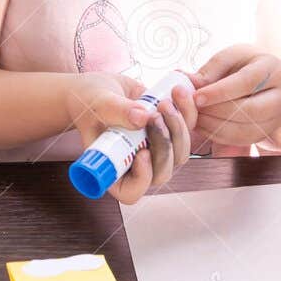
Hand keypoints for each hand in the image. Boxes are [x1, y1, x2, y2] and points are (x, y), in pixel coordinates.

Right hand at [70, 73, 197, 205]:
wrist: (102, 87)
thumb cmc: (90, 102)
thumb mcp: (99, 105)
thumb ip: (118, 111)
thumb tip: (143, 118)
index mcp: (113, 170)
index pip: (131, 192)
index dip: (142, 179)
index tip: (142, 153)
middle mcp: (137, 167)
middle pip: (162, 172)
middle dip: (164, 145)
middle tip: (154, 115)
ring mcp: (156, 152)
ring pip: (180, 152)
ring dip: (178, 127)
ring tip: (164, 101)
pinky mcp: (170, 133)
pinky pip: (189, 129)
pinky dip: (188, 112)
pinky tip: (177, 91)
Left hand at [185, 46, 280, 148]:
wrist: (264, 81)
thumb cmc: (245, 65)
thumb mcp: (229, 58)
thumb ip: (209, 70)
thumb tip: (186, 80)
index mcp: (274, 69)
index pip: (247, 82)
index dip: (220, 92)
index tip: (196, 97)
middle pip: (250, 110)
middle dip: (217, 111)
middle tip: (193, 109)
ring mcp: (279, 117)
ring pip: (247, 129)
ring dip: (216, 126)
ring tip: (195, 118)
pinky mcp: (269, 132)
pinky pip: (243, 140)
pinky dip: (220, 136)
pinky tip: (204, 127)